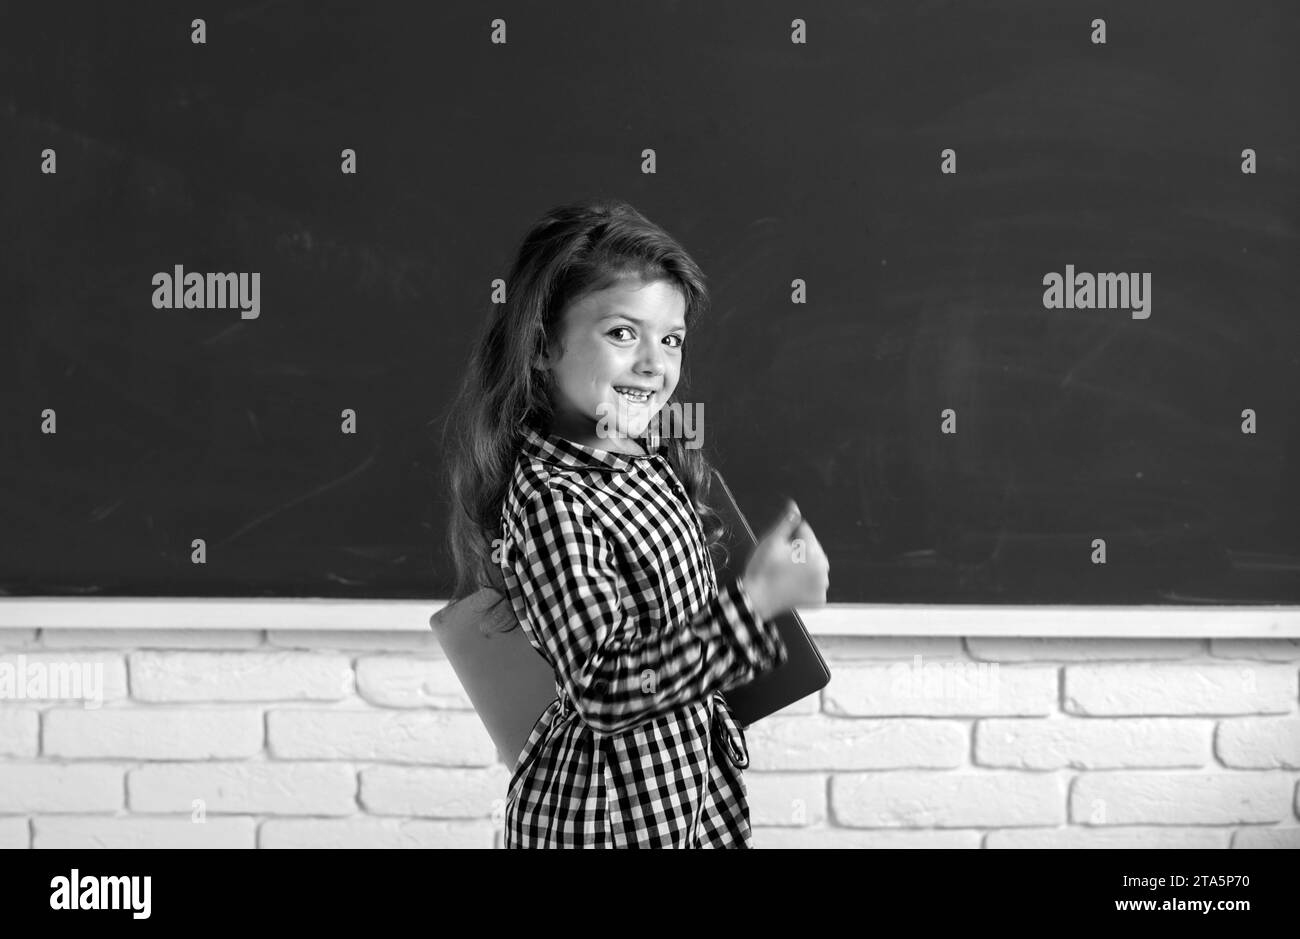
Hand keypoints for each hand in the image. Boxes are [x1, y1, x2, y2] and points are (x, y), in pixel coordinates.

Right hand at [739, 500, 829, 620]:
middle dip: (799, 551)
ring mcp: (823, 586)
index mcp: (813, 551)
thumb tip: (794, 504)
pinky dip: (806, 583)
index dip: (789, 537)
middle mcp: (823, 568)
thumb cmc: (762, 568)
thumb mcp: (771, 541)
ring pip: (814, 566)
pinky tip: (792, 585)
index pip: (804, 531)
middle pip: (812, 548)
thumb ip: (787, 521)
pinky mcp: (819, 598)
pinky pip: (815, 584)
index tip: (778, 549)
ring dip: (804, 566)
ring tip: (785, 574)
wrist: (756, 599)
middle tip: (780, 563)